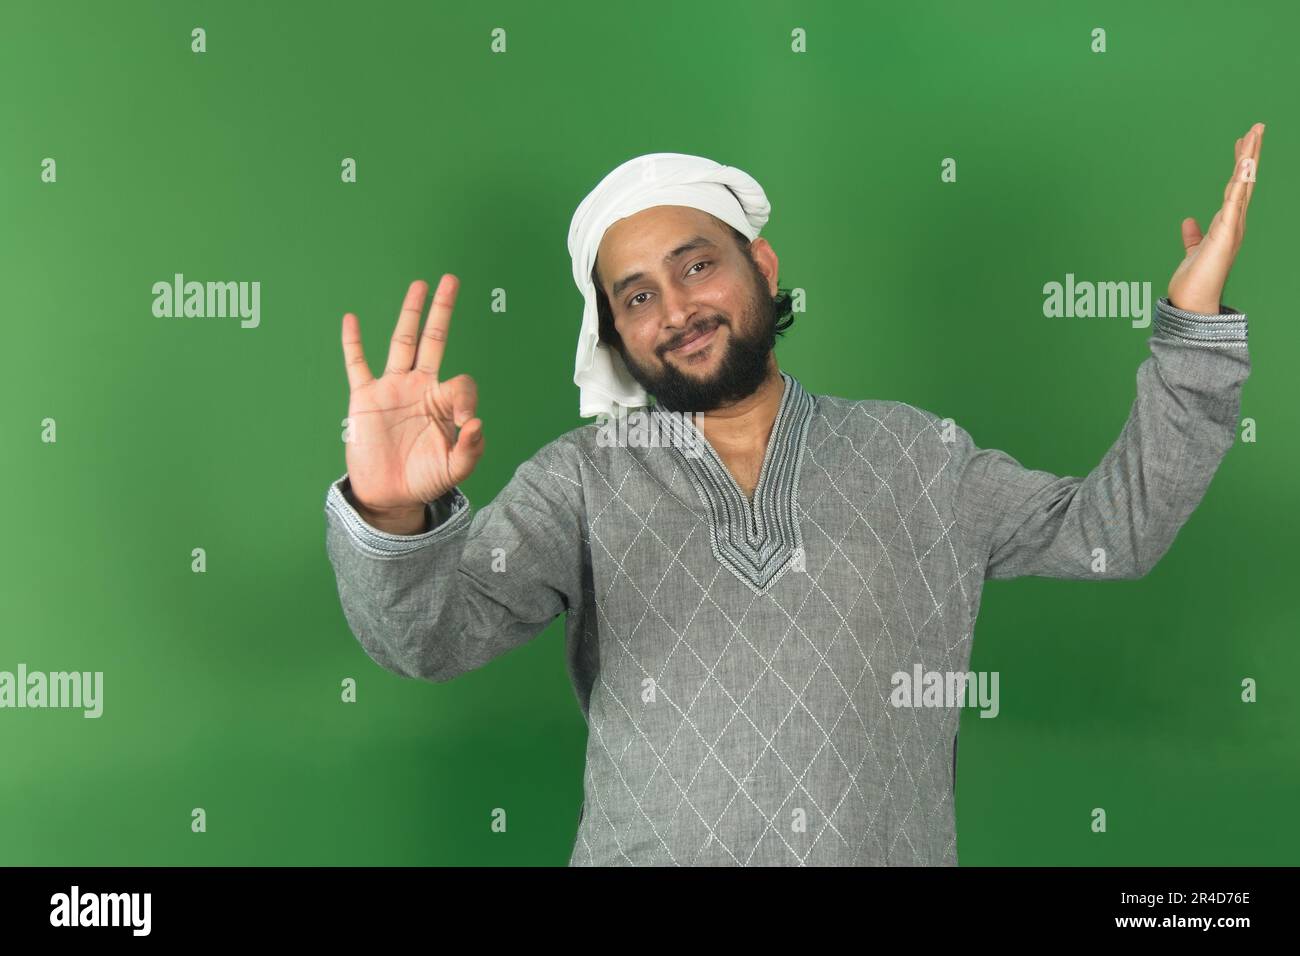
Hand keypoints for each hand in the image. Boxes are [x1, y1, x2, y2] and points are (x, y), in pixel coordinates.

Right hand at [340, 276, 483, 521]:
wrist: (389, 495)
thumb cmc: (425, 479)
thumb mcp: (456, 469)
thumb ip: (471, 449)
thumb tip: (476, 422)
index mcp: (444, 403)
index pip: (462, 383)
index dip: (467, 399)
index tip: (466, 424)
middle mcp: (420, 388)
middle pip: (434, 340)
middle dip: (443, 311)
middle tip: (451, 280)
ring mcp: (392, 389)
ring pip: (402, 342)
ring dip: (410, 313)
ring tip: (420, 285)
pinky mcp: (365, 398)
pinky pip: (356, 364)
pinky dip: (352, 343)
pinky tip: (351, 319)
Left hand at [1167, 122, 1263, 314]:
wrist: (1193, 302)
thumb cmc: (1195, 280)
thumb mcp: (1194, 250)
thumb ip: (1194, 235)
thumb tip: (1189, 221)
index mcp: (1227, 224)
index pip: (1238, 187)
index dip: (1241, 164)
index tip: (1242, 141)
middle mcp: (1235, 223)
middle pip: (1246, 180)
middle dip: (1251, 153)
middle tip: (1257, 127)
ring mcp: (1233, 227)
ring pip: (1244, 185)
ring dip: (1249, 159)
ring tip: (1254, 134)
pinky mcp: (1226, 233)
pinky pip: (1234, 201)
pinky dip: (1240, 181)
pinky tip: (1244, 163)